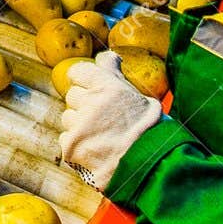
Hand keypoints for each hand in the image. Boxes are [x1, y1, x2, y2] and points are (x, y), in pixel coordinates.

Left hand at [60, 52, 161, 190]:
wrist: (155, 168)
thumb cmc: (150, 131)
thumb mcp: (138, 96)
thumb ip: (115, 75)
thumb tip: (107, 55)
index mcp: (108, 87)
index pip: (78, 71)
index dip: (84, 80)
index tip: (93, 89)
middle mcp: (90, 102)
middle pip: (73, 96)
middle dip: (85, 105)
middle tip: (107, 120)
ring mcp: (79, 126)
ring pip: (68, 118)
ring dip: (81, 126)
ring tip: (104, 137)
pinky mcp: (70, 147)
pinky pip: (66, 138)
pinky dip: (78, 144)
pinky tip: (98, 150)